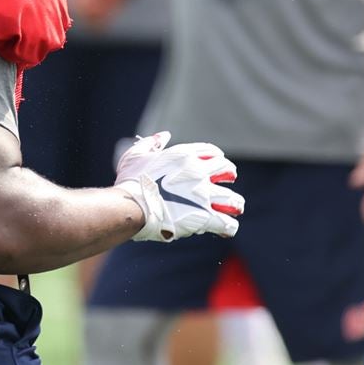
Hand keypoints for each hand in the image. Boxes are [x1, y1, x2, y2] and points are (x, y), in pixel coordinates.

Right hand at [116, 131, 243, 242]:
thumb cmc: (129, 181)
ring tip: (233, 207)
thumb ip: (151, 143)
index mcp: (183, 156)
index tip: (215, 163)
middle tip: (228, 180)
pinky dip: (228, 227)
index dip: (215, 157)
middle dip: (229, 175)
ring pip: (233, 198)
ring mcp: (203, 195)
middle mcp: (197, 173)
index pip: (210, 151)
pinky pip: (227, 224)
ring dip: (234, 203)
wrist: (129, 206)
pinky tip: (224, 229)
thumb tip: (164, 135)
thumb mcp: (135, 155)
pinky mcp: (203, 218)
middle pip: (226, 170)